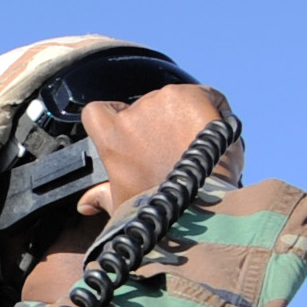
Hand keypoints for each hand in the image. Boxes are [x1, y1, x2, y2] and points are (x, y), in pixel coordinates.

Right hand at [76, 84, 241, 219]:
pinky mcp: (190, 95)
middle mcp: (132, 116)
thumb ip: (103, 197)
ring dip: (189, 118)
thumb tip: (85, 204)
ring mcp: (160, 102)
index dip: (113, 116)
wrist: (203, 209)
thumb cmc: (163, 211)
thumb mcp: (125, 205)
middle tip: (179, 151)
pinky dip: (217, 111)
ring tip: (203, 148)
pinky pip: (209, 96)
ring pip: (178, 102)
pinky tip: (221, 136)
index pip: (96, 113)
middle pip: (146, 108)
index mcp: (111, 140)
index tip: (132, 133)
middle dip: (162, 125)